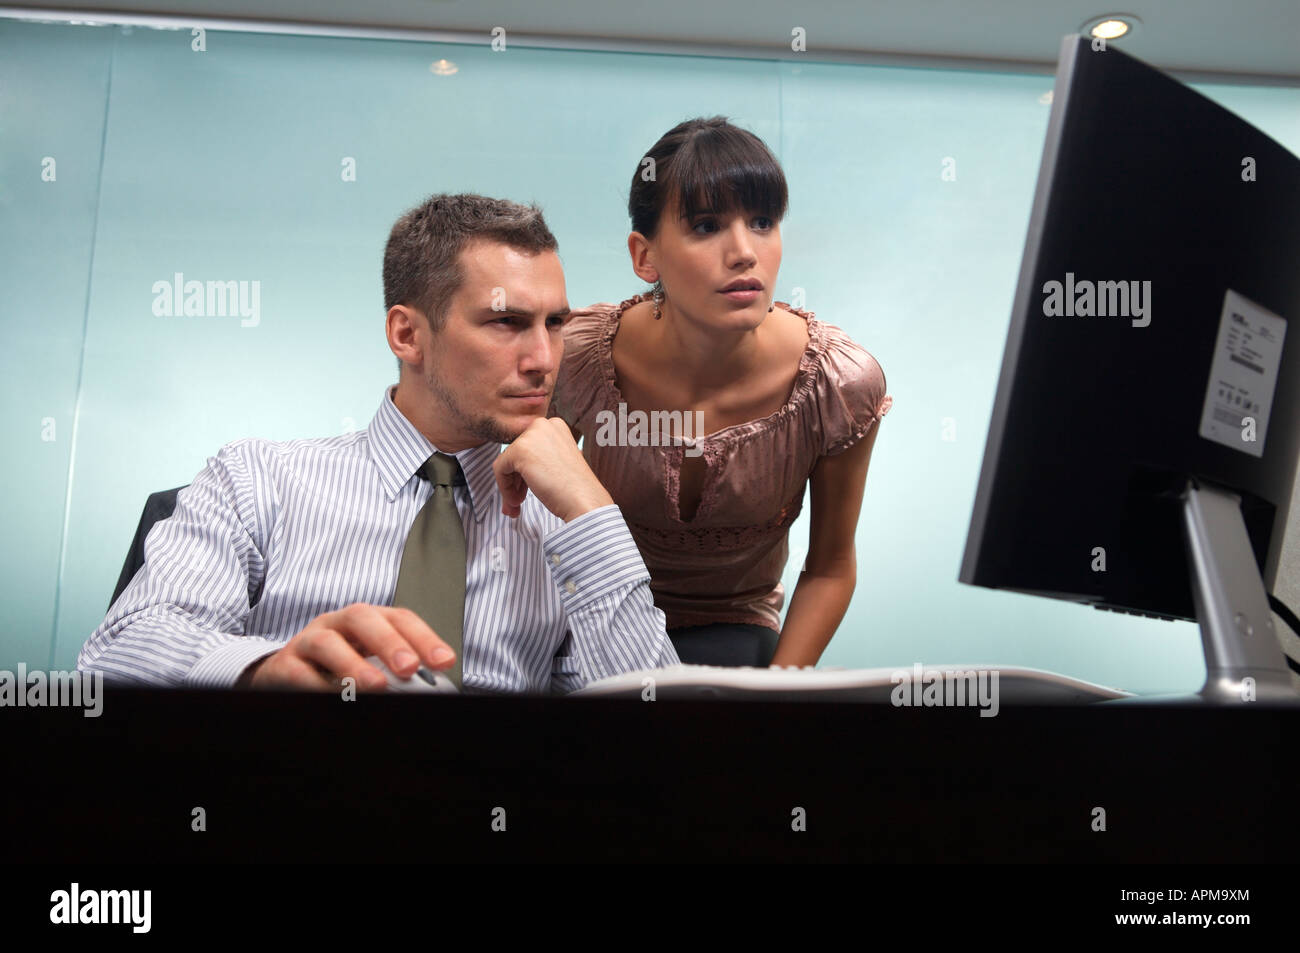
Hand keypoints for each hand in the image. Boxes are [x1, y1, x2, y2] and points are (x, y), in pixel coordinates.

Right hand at [238, 604, 454, 690]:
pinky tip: (332, 699)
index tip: (444, 662)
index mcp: (366, 621)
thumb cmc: (336, 667)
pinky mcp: (284, 665)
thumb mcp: (369, 663)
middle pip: (363, 619)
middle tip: (409, 668)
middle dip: (389, 642)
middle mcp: (338, 624)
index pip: (399, 619)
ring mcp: (308, 641)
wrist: (284, 673)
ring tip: (374, 686)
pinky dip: (316, 687)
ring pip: (327, 643)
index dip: (423, 637)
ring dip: (352, 664)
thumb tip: (431, 688)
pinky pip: (298, 673)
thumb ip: (397, 671)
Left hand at [494, 416, 613, 521]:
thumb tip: (510, 471)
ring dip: (509, 486)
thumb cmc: (575, 489)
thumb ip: (536, 460)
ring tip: (517, 505)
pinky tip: (517, 501)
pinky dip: (504, 488)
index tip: (527, 491)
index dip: (524, 472)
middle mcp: (543, 424)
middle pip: (514, 454)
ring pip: (505, 462)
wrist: (584, 501)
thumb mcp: (556, 464)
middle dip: (515, 480)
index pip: (527, 447)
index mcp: (554, 426)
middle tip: (518, 502)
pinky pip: (499, 469)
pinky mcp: (520, 449)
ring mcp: (531, 435)